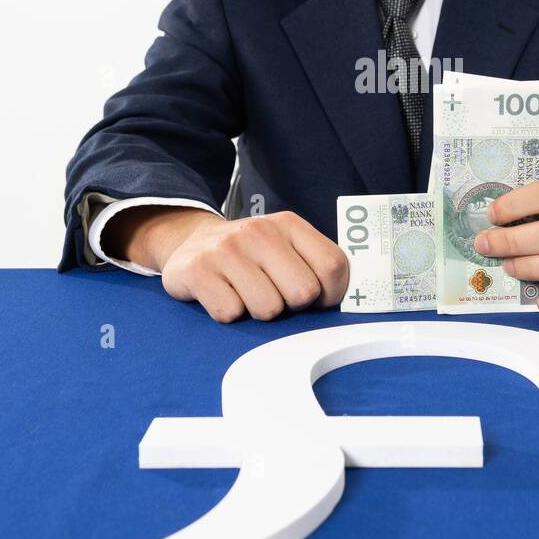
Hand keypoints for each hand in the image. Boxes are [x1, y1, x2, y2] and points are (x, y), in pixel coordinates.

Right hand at [160, 211, 349, 322]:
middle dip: (291, 305)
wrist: (191, 244)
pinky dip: (228, 313)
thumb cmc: (250, 256)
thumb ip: (315, 265)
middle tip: (274, 293)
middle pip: (303, 293)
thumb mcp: (284, 247)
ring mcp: (226, 249)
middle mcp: (258, 231)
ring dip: (257, 311)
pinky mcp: (197, 270)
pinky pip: (230, 314)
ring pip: (267, 309)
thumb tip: (347, 301)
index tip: (316, 299)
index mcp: (288, 224)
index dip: (330, 294)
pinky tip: (222, 294)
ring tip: (245, 293)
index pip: (333, 266)